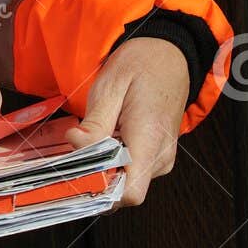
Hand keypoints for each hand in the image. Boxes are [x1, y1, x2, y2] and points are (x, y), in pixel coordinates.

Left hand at [64, 37, 189, 205]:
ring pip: (126, 181)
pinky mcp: (158, 155)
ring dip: (105, 167)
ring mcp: (162, 158)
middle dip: (96, 177)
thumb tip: (76, 144)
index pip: (130, 193)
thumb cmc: (142, 65)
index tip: (78, 174)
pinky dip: (115, 161)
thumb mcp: (110, 86)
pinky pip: (133, 170)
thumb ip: (95, 122)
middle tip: (77, 152)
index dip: (101, 191)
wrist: (170, 54)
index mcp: (149, 140)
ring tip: (95, 138)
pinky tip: (107, 139)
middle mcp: (160, 156)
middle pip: (124, 189)